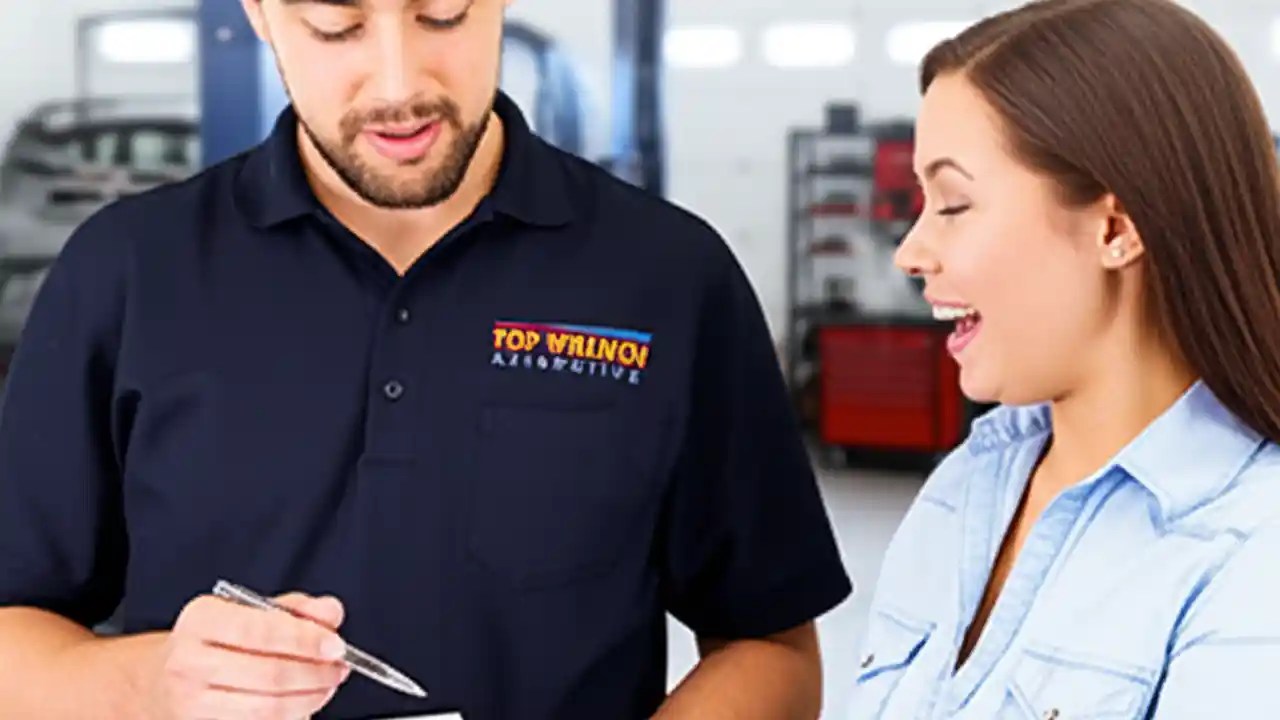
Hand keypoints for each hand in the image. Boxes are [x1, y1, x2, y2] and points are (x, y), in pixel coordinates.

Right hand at [153, 592, 351, 718]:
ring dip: (309, 699)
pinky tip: (302, 703)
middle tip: (339, 668)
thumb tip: (330, 613)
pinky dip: (291, 716)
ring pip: (266, 708)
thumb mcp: (252, 611)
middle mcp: (188, 661)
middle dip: (316, 673)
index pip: (261, 630)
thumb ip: (297, 608)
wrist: (164, 680)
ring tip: (326, 686)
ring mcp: (190, 703)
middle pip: (269, 674)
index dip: (306, 640)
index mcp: (201, 619)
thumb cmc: (218, 642)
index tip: (336, 645)